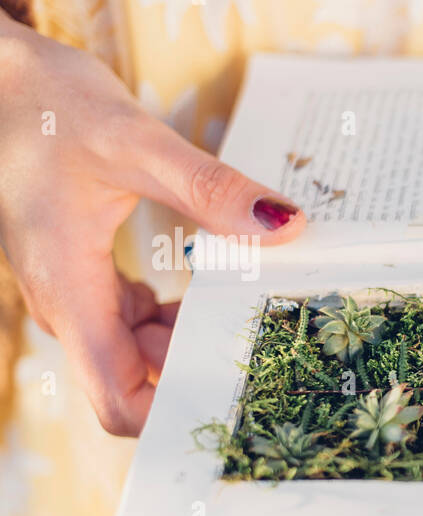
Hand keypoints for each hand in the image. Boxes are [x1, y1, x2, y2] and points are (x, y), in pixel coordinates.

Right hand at [0, 13, 304, 434]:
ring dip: (191, 340)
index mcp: (71, 293)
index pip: (118, 399)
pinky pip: (134, 320)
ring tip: (252, 308)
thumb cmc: (45, 103)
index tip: (237, 393)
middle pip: (137, 381)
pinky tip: (214, 284)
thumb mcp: (135, 140)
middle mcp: (68, 306)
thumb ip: (210, 189)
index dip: (174, 412)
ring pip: (139, 351)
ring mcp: (75, 293)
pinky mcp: (85, 274)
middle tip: (269, 343)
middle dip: (197, 372)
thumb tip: (283, 225)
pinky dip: (176, 314)